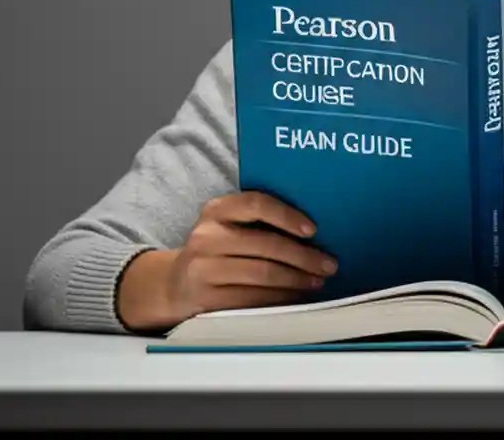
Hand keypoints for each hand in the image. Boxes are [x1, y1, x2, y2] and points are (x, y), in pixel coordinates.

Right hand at [117, 191, 337, 331]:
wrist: (175, 283)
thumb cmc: (218, 250)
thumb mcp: (228, 226)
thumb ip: (259, 221)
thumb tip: (314, 232)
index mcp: (217, 210)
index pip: (256, 204)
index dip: (287, 216)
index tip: (313, 230)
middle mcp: (207, 236)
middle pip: (266, 245)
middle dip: (304, 257)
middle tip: (328, 264)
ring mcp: (204, 269)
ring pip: (263, 274)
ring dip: (297, 280)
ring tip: (317, 281)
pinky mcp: (207, 298)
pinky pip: (253, 299)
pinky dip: (281, 298)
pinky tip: (296, 296)